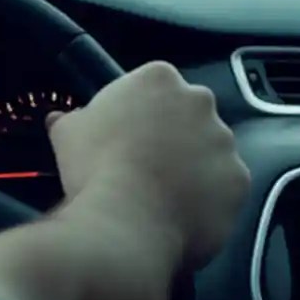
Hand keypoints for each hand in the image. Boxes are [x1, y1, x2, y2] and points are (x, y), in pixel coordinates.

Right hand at [46, 61, 248, 268]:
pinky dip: (210, 198)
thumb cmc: (94, 168)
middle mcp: (199, 101)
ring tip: (165, 192)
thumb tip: (60, 118)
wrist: (125, 221)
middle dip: (174, 134)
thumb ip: (71, 118)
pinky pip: (225, 187)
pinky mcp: (239, 180)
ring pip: (211, 151)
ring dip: (194, 166)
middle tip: (147, 162)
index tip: (129, 133)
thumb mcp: (68, 133)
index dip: (142, 111)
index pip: (156, 85)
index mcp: (159, 78)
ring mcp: (225, 141)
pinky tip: (183, 212)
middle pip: (189, 114)